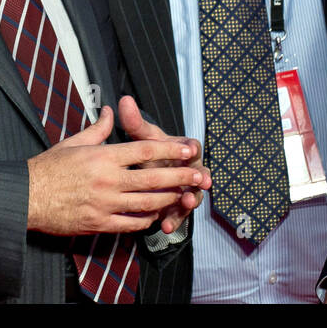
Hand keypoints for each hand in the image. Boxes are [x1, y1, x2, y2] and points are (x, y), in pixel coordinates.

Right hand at [27, 105, 205, 235]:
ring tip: (184, 196)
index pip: (145, 149)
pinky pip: (131, 224)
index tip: (189, 149)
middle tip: (200, 175)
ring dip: (169, 199)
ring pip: (147, 203)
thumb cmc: (48, 167)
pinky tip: (156, 215)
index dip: (170, 148)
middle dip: (180, 175)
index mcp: (103, 156)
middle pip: (153, 177)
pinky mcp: (99, 223)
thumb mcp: (74, 142)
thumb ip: (98, 129)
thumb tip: (111, 111)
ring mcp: (105, 203)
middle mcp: (108, 179)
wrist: (26, 196)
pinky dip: (147, 220)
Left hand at [118, 94, 209, 234]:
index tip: (190, 149)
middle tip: (202, 181)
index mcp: (181, 149)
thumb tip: (124, 101)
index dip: (191, 147)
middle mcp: (188, 169)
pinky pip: (178, 214)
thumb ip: (135, 123)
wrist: (146, 174)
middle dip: (199, 177)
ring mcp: (185, 189)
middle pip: (198, 172)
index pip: (191, 145)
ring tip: (186, 204)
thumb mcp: (142, 138)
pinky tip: (166, 227)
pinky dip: (174, 220)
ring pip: (192, 195)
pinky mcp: (177, 207)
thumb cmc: (148, 152)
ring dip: (190, 200)